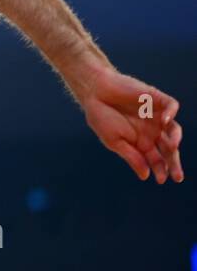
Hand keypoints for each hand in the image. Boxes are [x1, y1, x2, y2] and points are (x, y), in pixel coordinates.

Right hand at [78, 65, 182, 182]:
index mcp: (141, 143)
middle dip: (173, 162)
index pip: (157, 159)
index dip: (160, 169)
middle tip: (176, 176)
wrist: (94, 91)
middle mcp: (152, 131)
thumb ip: (131, 156)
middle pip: (169, 148)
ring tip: (173, 146)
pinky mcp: (156, 99)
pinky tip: (164, 120)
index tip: (160, 179)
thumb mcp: (114, 141)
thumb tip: (145, 175)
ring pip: (174, 129)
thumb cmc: (101, 117)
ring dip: (176, 139)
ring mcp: (156, 115)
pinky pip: (171, 106)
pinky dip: (171, 112)